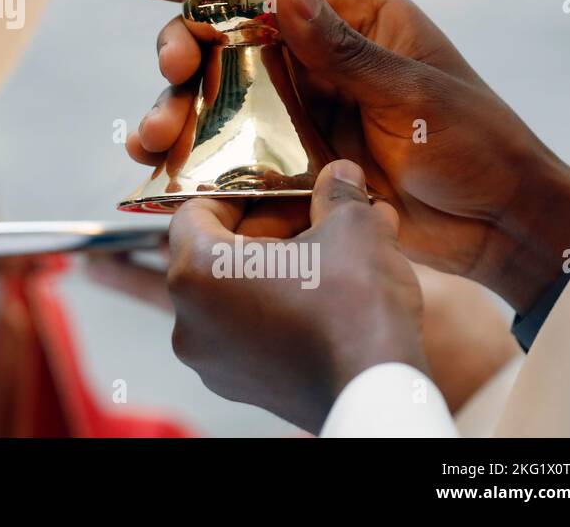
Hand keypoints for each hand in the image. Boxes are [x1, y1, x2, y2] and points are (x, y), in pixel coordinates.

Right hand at [131, 0, 569, 313]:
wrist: (501, 228)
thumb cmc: (478, 144)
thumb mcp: (413, 92)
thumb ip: (344, 49)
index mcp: (351, 18)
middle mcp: (314, 60)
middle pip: (224, 43)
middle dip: (181, 53)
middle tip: (170, 72)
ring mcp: (298, 114)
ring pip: (217, 104)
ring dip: (176, 117)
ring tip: (150, 141)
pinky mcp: (290, 165)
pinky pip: (232, 161)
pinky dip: (197, 171)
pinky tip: (166, 182)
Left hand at [160, 160, 424, 432]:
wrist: (381, 394)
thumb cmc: (355, 311)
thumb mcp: (353, 227)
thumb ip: (338, 193)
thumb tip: (342, 175)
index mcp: (196, 272)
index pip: (194, 212)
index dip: (236, 195)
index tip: (271, 191)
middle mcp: (188, 321)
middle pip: (212, 254)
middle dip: (261, 231)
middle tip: (307, 220)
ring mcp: (211, 359)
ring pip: (229, 294)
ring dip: (270, 270)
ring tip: (322, 257)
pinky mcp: (238, 386)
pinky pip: (243, 331)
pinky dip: (272, 309)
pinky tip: (320, 298)